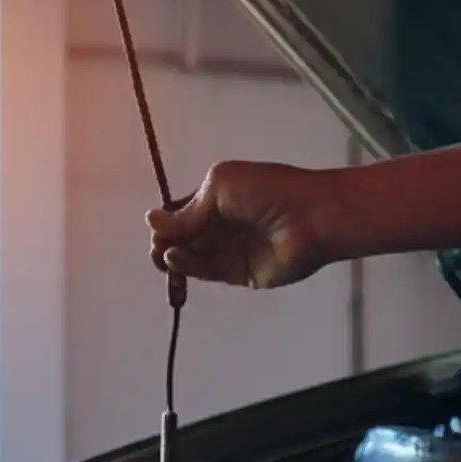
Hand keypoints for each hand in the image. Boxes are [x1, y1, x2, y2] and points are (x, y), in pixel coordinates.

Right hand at [146, 161, 328, 288]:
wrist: (310, 217)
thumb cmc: (268, 190)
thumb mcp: (221, 187)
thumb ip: (187, 210)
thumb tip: (150, 219)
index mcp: (216, 198)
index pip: (179, 212)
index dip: (164, 220)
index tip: (156, 226)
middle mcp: (220, 224)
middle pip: (180, 237)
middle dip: (163, 241)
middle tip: (157, 246)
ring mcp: (228, 250)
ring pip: (188, 257)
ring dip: (171, 255)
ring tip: (166, 252)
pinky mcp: (236, 273)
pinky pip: (204, 271)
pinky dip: (186, 265)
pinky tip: (176, 257)